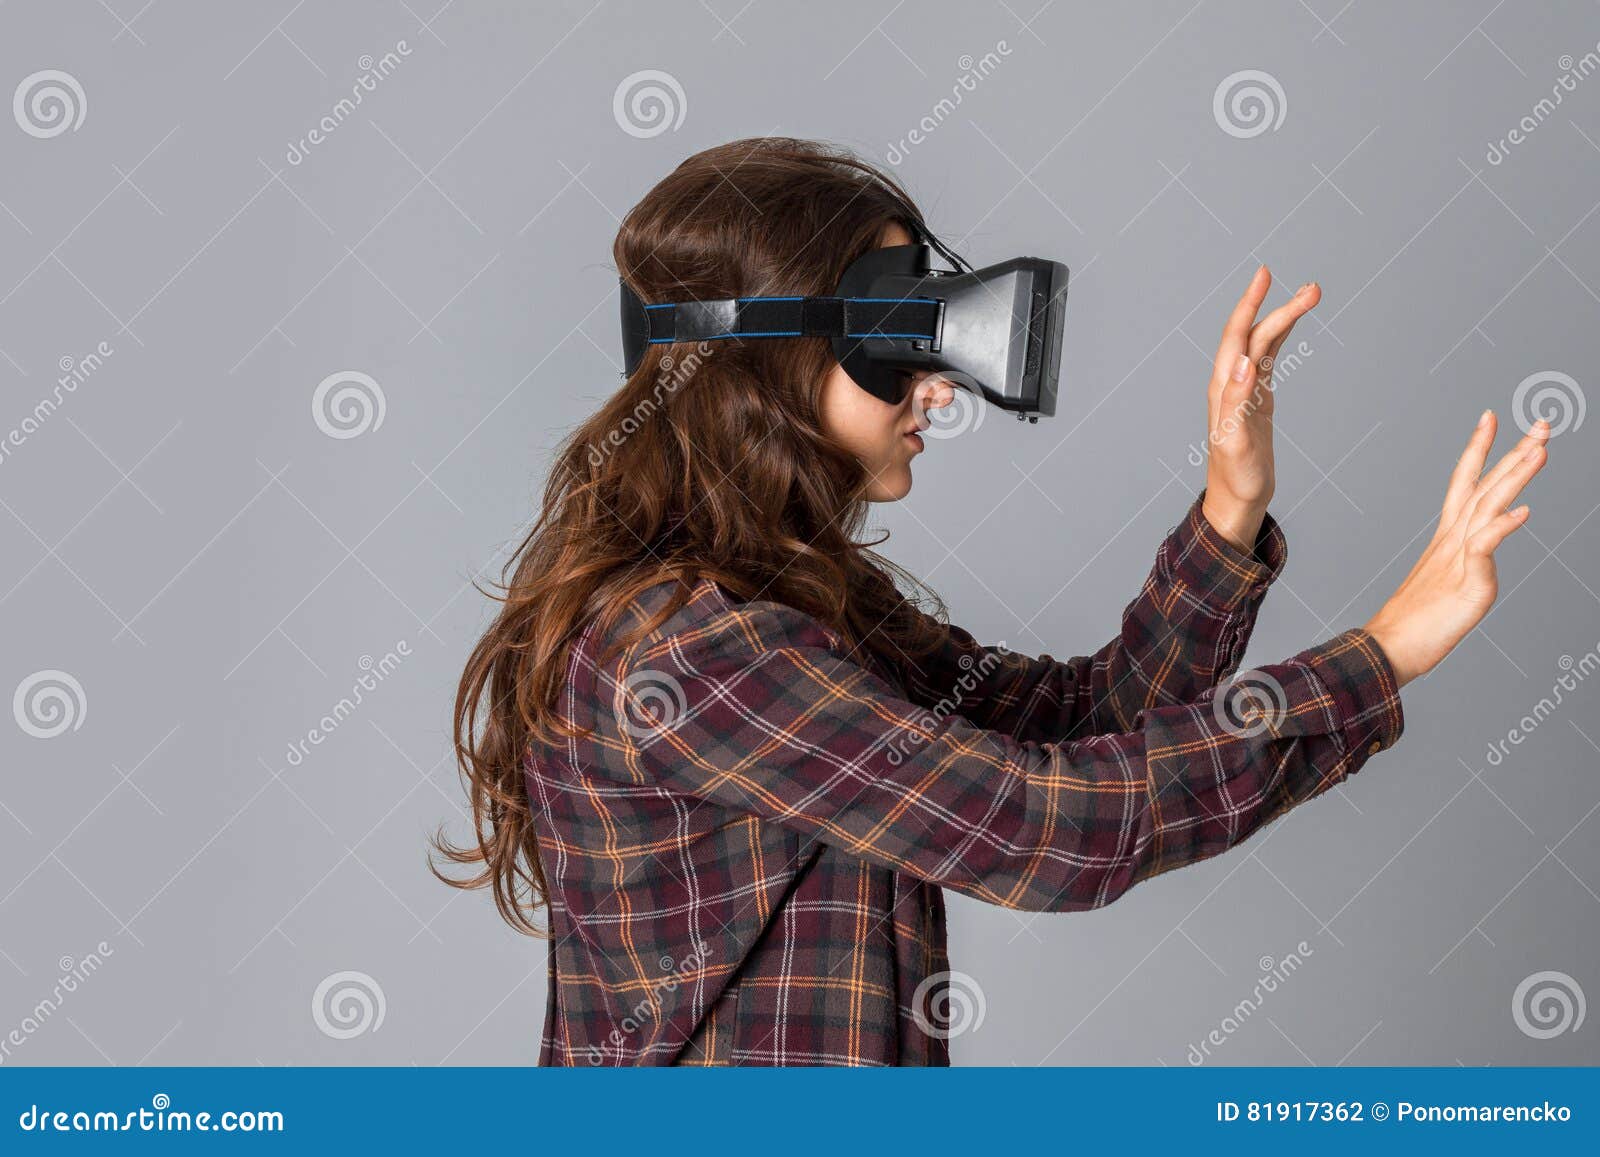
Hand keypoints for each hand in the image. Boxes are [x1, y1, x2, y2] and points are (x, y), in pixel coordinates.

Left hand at [1202, 265, 1321, 551]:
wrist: (1237, 499)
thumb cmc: (1236, 478)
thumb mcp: (1236, 443)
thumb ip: (1237, 403)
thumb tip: (1245, 363)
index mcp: (1224, 389)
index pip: (1237, 337)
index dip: (1249, 304)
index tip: (1266, 275)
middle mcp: (1231, 382)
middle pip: (1255, 334)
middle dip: (1280, 307)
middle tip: (1314, 288)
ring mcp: (1245, 388)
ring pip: (1265, 342)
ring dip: (1285, 318)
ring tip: (1312, 294)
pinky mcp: (1257, 398)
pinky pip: (1270, 358)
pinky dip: (1282, 337)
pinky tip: (1292, 323)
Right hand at [1363, 412, 1550, 686]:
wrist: (1389, 648)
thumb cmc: (1412, 625)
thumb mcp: (1442, 587)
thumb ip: (1460, 567)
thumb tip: (1471, 563)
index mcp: (1447, 538)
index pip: (1463, 481)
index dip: (1478, 448)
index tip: (1490, 418)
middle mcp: (1452, 540)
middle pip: (1484, 485)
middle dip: (1514, 451)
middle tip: (1543, 424)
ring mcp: (1458, 558)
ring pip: (1488, 506)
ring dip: (1515, 475)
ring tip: (1541, 449)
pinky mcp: (1467, 582)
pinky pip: (1485, 548)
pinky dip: (1504, 527)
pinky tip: (1524, 511)